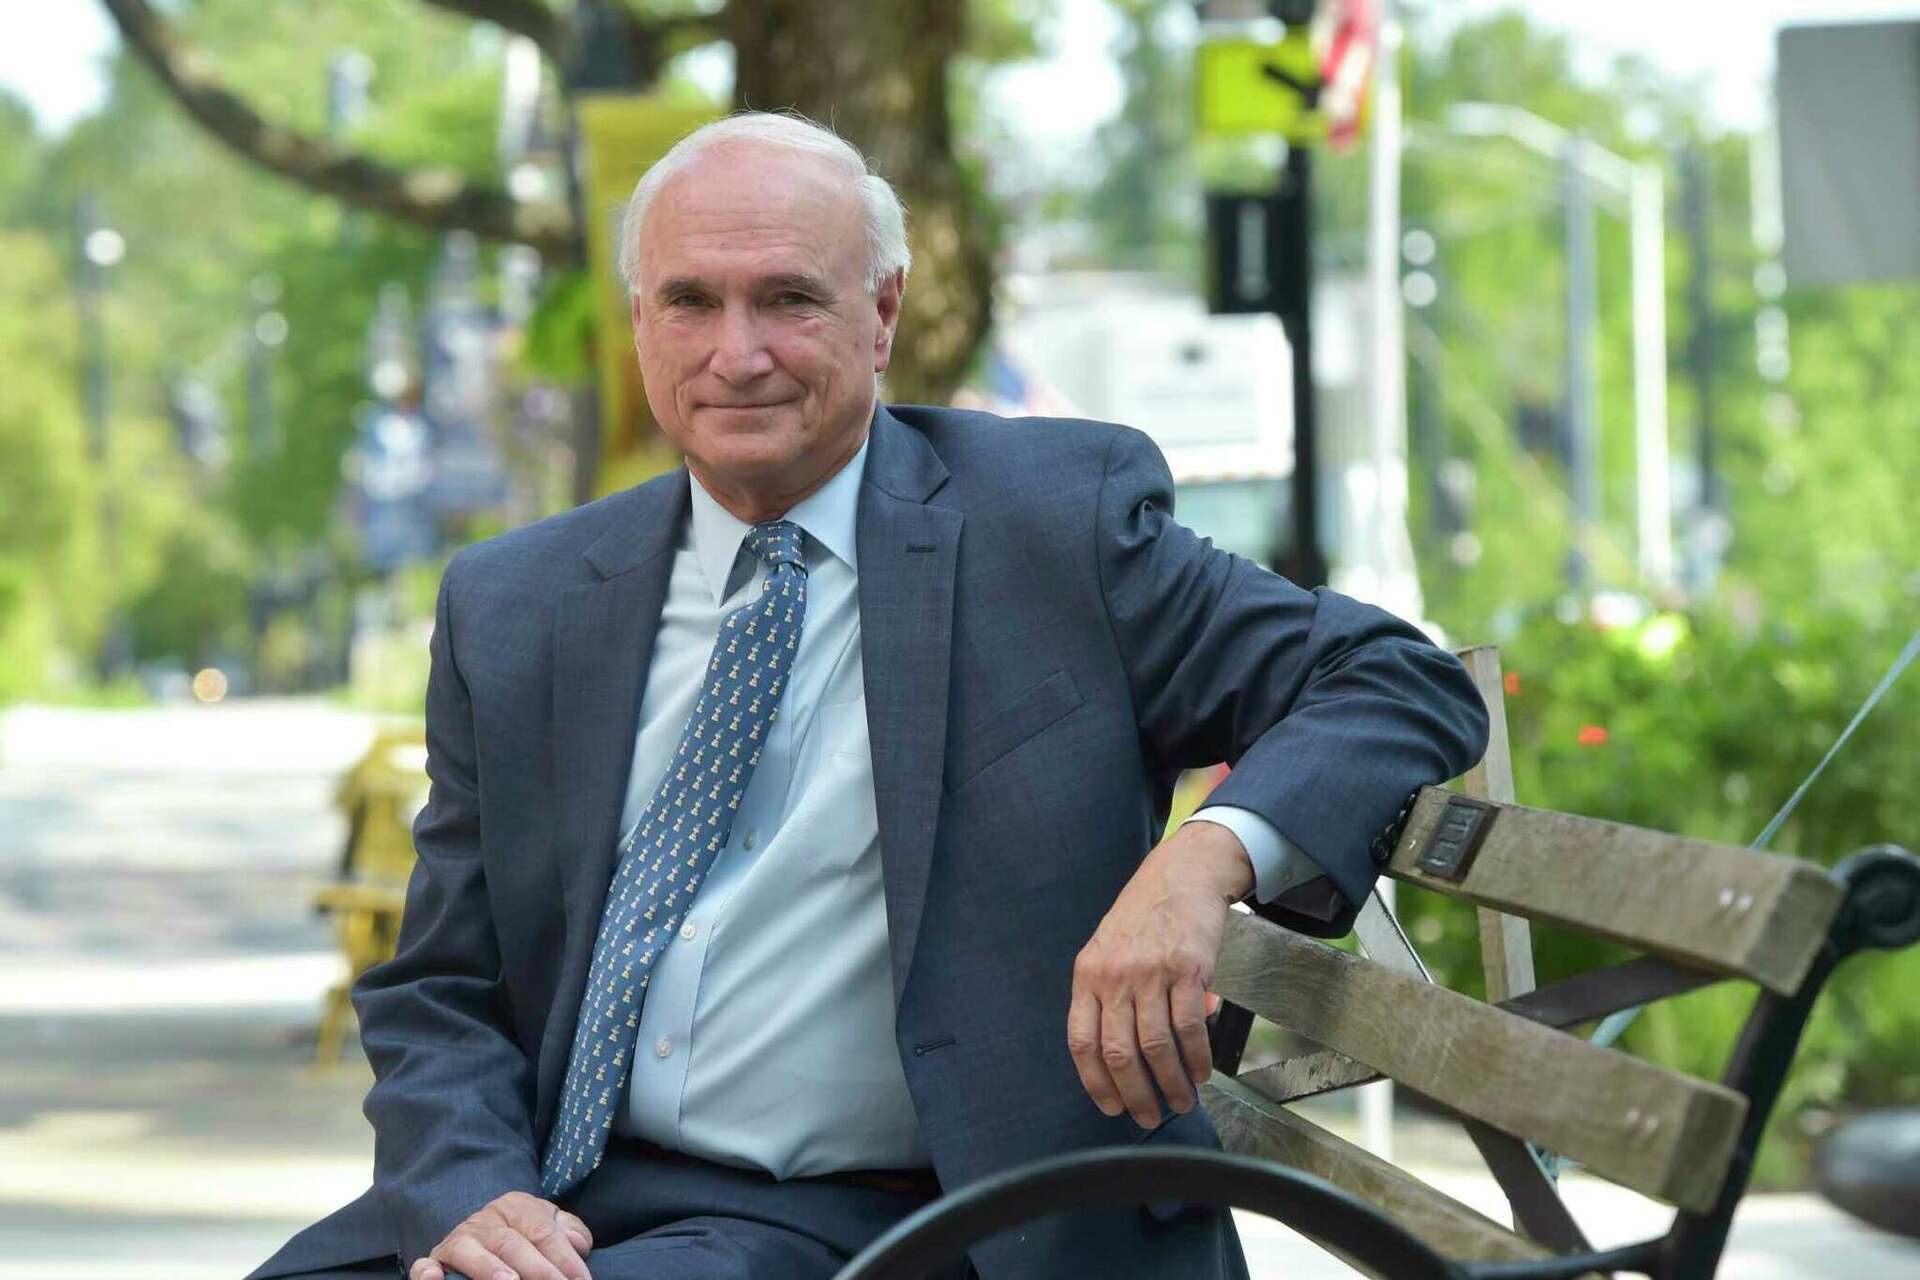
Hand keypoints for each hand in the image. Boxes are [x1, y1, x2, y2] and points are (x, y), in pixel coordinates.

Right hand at [409, 1191, 593, 1279]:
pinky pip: (425, 1265)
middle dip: (538, 1269)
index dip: (565, 1258)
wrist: (485, 1234)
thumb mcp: (547, 1227)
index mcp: (515, 1206)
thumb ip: (568, 1233)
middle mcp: (483, 1220)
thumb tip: (576, 1244)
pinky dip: (427, 1273)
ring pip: (471, 1252)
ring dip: (489, 1269)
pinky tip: (435, 1279)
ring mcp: (457, 1240)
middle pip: (512, 1243)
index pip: (544, 1231)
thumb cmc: (525, 1238)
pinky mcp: (434, 1260)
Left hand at [1067, 822, 1251, 1128]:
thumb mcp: (1111, 950)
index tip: (1110, 1107)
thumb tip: (1138, 1052)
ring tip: (1181, 1101)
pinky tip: (1202, 1072)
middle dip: (1135, 1094)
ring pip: (1156, 1047)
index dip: (1095, 1082)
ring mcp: (1149, 974)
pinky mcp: (1185, 971)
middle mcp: (1114, 977)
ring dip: (1171, 1083)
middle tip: (1148, 1116)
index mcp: (1087, 975)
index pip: (1082, 1042)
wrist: (1181, 874)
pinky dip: (1197, 1058)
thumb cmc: (1144, 915)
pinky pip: (1189, 1028)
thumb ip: (1116, 998)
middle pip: (1118, 1052)